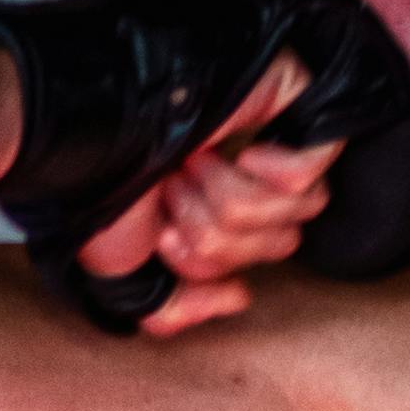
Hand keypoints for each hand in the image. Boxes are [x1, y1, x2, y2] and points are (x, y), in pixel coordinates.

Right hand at [74, 51, 340, 330]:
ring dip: (233, 198)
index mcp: (220, 211)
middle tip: (172, 190)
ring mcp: (276, 137)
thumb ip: (175, 311)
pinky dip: (273, 171)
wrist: (96, 136)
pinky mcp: (295, 100)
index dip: (208, 263)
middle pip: (283, 241)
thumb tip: (240, 295)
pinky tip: (241, 153)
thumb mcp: (128, 277)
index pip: (254, 261)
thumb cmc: (104, 194)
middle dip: (218, 232)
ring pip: (298, 209)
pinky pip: (313, 168)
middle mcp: (252, 177)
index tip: (163, 234)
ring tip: (194, 164)